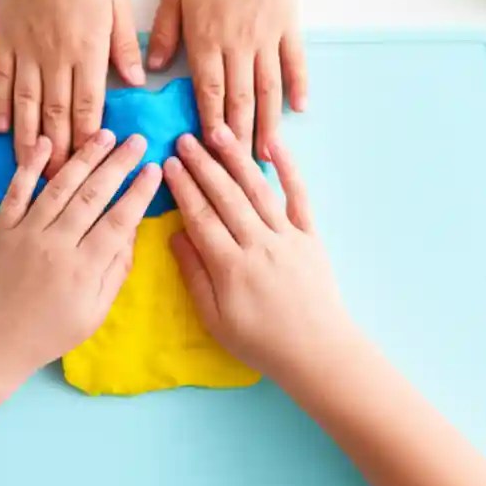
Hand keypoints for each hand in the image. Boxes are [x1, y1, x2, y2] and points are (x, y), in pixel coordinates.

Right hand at [0, 0, 145, 175]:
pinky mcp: (4, 43)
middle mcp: (56, 59)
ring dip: (30, 141)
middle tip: (60, 185)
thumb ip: (124, 46)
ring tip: (31, 168)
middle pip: (58, 116)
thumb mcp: (118, 4)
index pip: (89, 107)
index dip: (90, 142)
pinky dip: (1, 107)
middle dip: (61, 154)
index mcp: (88, 52)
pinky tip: (2, 130)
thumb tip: (136, 83)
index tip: (91, 169)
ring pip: (29, 106)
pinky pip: (2, 82)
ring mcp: (27, 53)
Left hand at [0, 131, 161, 381]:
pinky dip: (30, 166)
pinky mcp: (0, 230)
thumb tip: (132, 233)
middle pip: (93, 196)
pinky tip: (47, 144)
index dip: (139, 192)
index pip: (119, 221)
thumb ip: (115, 272)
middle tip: (137, 140)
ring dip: (84, 157)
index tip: (154, 169)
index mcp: (83, 269)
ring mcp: (25, 234)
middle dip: (118, 164)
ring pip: (59, 187)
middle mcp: (55, 246)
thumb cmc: (49, 333)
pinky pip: (16, 192)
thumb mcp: (94, 313)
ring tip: (105, 134)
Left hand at [149, 0, 307, 160]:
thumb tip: (149, 68)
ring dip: (267, 124)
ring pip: (268, 90)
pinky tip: (300, 110)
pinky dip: (299, 87)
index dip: (210, 126)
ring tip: (267, 153)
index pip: (208, 93)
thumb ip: (163, 31)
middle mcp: (238, 46)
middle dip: (239, 138)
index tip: (210, 154)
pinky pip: (295, 63)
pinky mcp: (288, 27)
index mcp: (207, 40)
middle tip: (240, 170)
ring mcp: (267, 39)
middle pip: (239, 101)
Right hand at [162, 125, 354, 384]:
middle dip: (202, 165)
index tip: (167, 164)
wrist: (318, 353)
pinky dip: (288, 169)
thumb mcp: (215, 319)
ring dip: (236, 159)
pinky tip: (274, 145)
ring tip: (217, 132)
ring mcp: (287, 237)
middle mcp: (258, 244)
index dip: (183, 188)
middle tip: (183, 139)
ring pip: (257, 189)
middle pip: (225, 196)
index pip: (200, 217)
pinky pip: (298, 197)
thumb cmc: (261, 343)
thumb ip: (194, 276)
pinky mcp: (310, 236)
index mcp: (230, 266)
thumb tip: (175, 236)